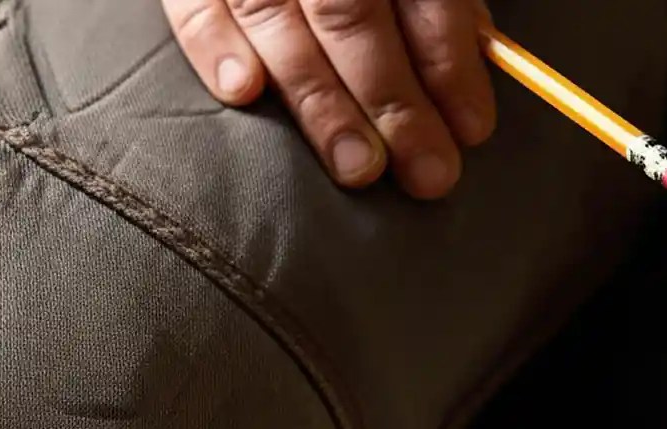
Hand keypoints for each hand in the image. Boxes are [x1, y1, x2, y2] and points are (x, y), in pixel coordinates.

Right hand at [161, 0, 495, 198]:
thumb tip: (467, 62)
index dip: (449, 63)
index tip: (471, 129)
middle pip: (351, 15)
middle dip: (393, 102)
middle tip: (426, 173)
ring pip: (278, 22)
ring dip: (320, 104)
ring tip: (357, 168)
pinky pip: (195, 8)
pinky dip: (215, 49)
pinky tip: (243, 94)